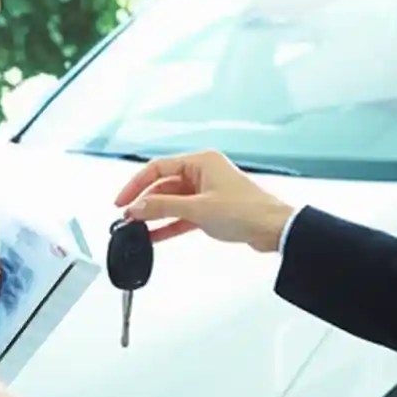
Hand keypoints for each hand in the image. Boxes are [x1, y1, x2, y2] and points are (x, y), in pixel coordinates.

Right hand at [114, 150, 295, 251]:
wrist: (274, 229)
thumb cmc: (247, 211)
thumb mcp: (198, 209)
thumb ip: (163, 208)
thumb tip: (137, 207)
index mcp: (201, 161)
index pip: (158, 168)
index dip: (136, 184)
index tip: (122, 201)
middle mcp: (203, 172)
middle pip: (164, 185)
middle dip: (145, 202)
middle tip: (127, 217)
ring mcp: (207, 191)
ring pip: (172, 201)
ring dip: (155, 215)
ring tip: (136, 228)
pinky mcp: (211, 209)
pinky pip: (183, 215)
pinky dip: (169, 224)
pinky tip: (154, 235)